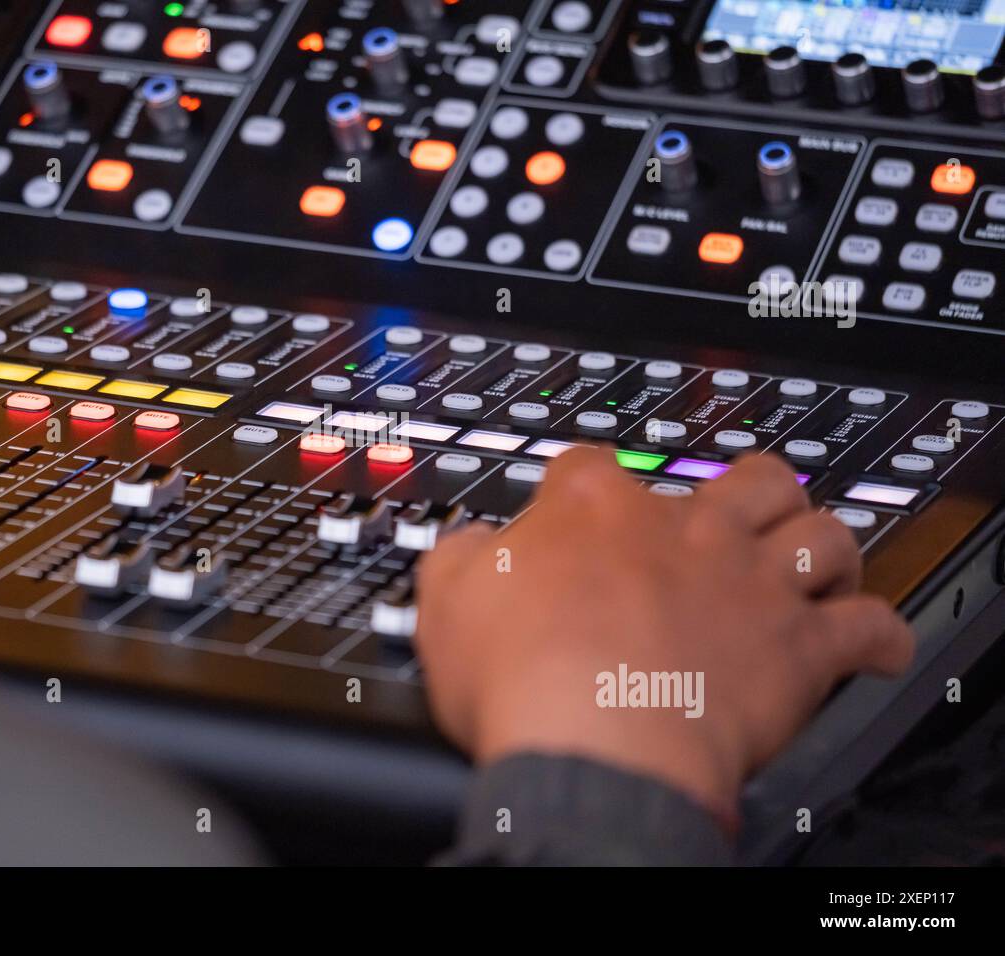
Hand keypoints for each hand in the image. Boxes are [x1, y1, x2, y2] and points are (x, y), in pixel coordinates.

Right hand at [414, 445, 914, 817]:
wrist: (596, 744)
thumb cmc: (524, 677)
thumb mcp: (448, 601)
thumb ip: (461, 557)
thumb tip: (468, 547)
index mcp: (597, 509)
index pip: (595, 465)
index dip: (586, 485)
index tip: (582, 510)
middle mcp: (686, 529)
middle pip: (745, 476)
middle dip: (749, 491)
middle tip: (739, 515)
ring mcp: (749, 582)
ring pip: (822, 531)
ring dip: (824, 546)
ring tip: (816, 563)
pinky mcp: (797, 648)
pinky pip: (869, 628)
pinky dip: (879, 635)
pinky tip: (873, 644)